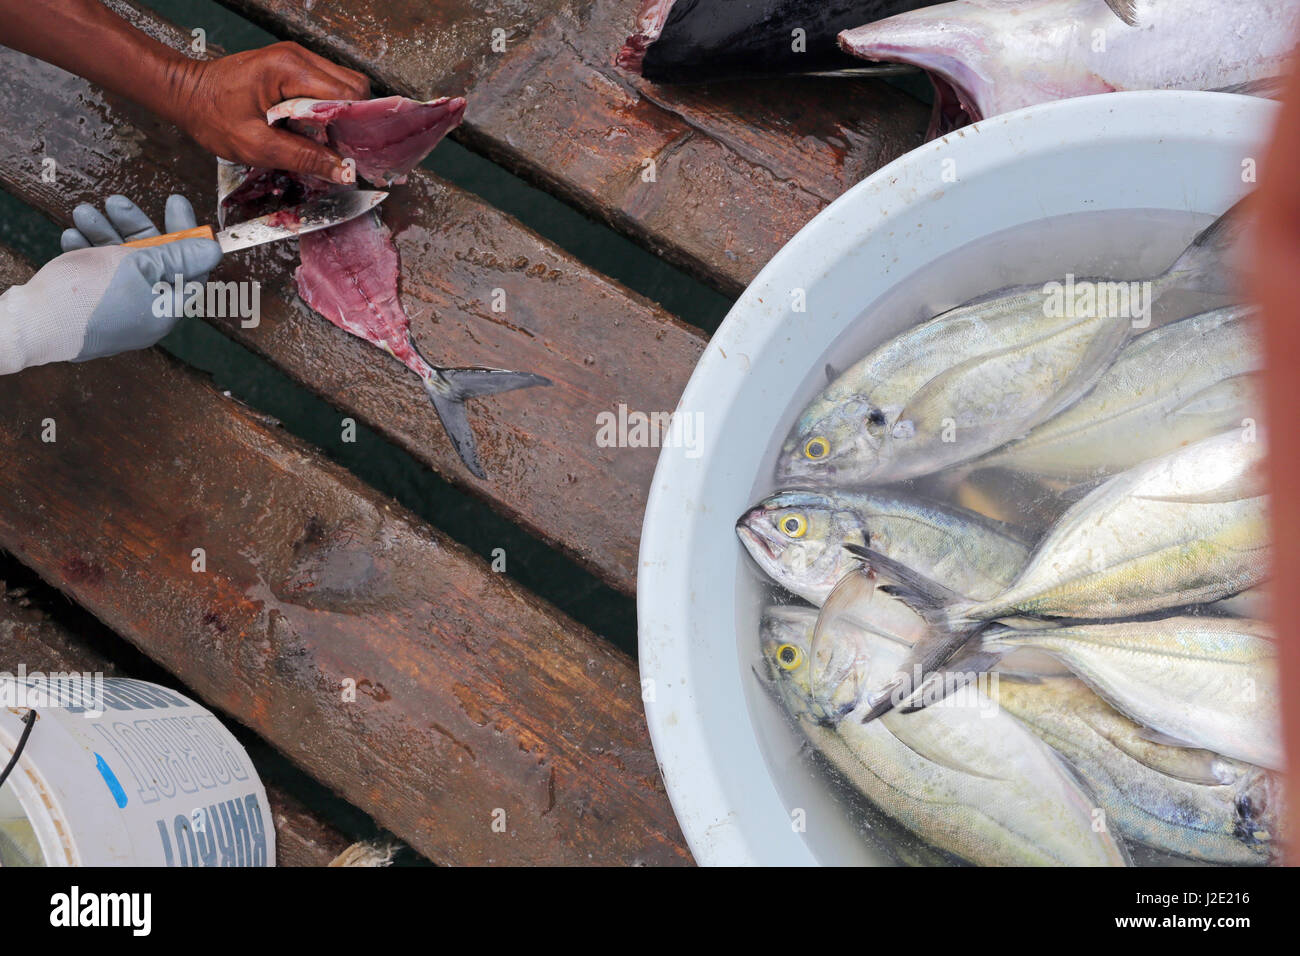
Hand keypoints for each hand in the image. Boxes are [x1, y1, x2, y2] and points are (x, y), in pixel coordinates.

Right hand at [58, 194, 222, 359]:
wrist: (30, 327)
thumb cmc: (87, 297)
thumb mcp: (138, 266)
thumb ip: (178, 256)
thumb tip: (213, 250)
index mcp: (166, 309)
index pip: (190, 268)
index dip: (185, 233)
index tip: (173, 202)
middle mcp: (145, 313)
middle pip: (152, 261)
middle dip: (132, 227)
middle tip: (115, 201)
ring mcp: (115, 312)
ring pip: (119, 264)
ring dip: (103, 234)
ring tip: (83, 212)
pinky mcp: (88, 308)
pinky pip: (95, 276)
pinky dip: (86, 253)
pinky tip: (71, 237)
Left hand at [168, 41, 369, 182]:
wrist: (187, 94)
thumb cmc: (212, 116)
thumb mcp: (257, 146)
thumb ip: (303, 158)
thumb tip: (341, 171)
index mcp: (289, 70)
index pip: (347, 94)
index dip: (356, 125)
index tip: (354, 151)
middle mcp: (299, 57)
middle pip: (354, 86)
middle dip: (355, 119)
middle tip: (341, 147)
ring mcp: (298, 58)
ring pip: (346, 85)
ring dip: (344, 114)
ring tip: (328, 139)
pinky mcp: (295, 66)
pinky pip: (329, 85)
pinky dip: (331, 108)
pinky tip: (317, 126)